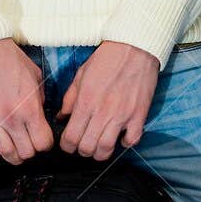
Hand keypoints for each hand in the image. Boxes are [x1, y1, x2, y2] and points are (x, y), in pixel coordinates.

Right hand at [0, 39, 54, 164]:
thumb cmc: (10, 59)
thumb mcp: (36, 77)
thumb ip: (39, 99)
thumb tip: (40, 113)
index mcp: (30, 109)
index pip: (43, 143)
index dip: (46, 143)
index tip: (44, 139)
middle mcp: (12, 118)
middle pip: (26, 153)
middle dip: (31, 150)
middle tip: (29, 142)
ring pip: (6, 153)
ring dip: (13, 154)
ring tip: (15, 147)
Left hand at [55, 41, 159, 160]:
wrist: (133, 48)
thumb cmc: (107, 59)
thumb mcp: (80, 76)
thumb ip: (69, 99)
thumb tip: (61, 116)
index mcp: (86, 102)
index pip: (70, 137)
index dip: (66, 146)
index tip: (68, 145)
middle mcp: (102, 112)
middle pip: (87, 147)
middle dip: (81, 151)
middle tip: (82, 146)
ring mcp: (122, 115)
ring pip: (107, 149)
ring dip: (100, 153)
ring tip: (99, 148)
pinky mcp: (138, 115)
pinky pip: (132, 140)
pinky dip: (125, 144)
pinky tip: (121, 137)